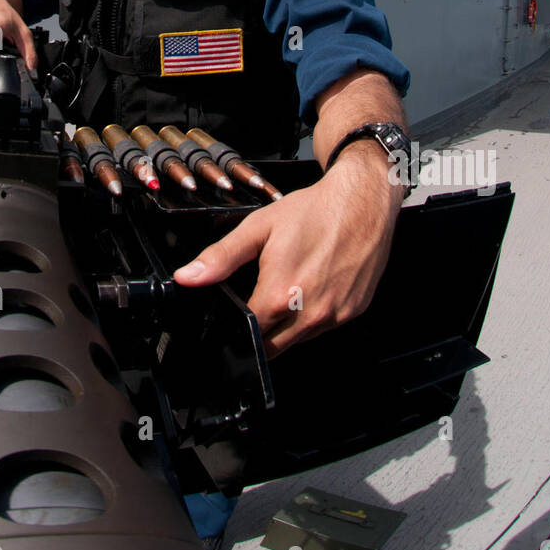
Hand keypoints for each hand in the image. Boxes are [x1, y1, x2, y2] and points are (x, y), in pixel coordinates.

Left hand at [173, 145, 401, 357]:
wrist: (362, 200)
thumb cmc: (313, 210)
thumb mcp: (258, 228)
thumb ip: (220, 257)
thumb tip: (187, 278)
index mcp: (280, 294)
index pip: (247, 335)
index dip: (236, 327)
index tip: (235, 314)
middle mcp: (310, 313)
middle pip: (272, 349)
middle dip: (260, 334)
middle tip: (260, 303)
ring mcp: (335, 316)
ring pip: (299, 341)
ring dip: (287, 327)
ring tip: (289, 288)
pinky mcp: (354, 313)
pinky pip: (325, 328)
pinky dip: (313, 317)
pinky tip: (312, 288)